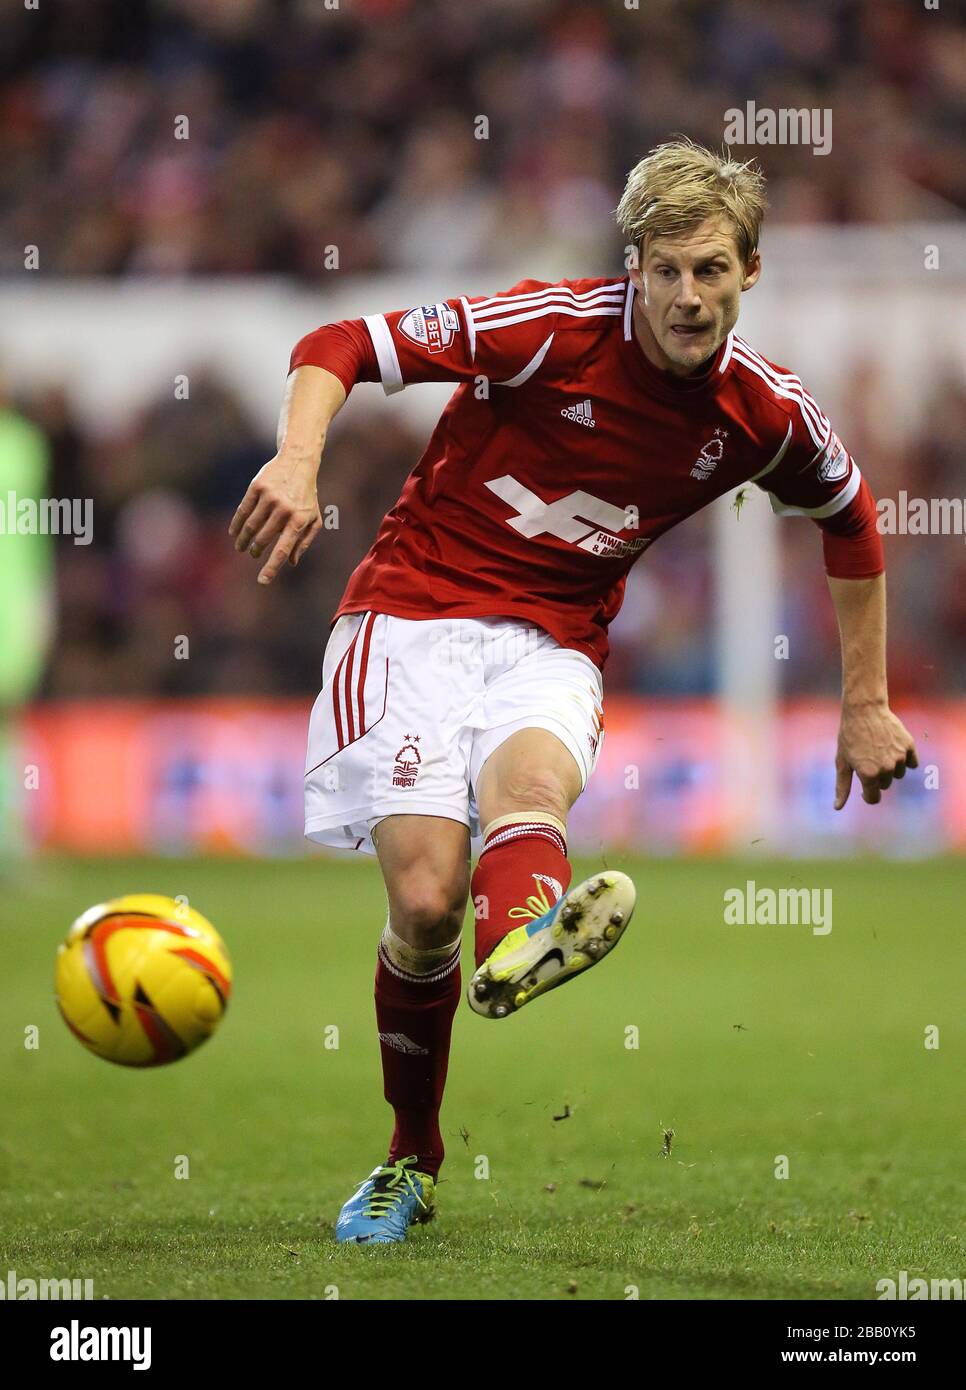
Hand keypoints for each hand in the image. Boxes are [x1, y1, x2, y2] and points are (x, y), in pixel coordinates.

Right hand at [229, 451, 322, 583]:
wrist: (299, 462)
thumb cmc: (307, 496)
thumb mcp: (313, 518)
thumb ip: (304, 541)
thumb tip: (291, 562)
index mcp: (299, 520)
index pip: (283, 549)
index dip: (271, 567)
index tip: (262, 581)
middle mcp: (284, 509)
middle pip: (262, 539)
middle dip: (256, 550)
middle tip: (254, 554)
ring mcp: (270, 497)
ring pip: (250, 526)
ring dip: (243, 540)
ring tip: (241, 547)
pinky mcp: (257, 487)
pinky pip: (243, 510)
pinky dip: (236, 524)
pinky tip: (234, 533)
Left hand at [834, 701, 917, 808]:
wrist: (864, 709)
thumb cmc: (849, 736)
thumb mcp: (842, 762)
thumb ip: (842, 786)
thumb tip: (837, 808)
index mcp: (868, 775)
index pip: (873, 798)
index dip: (867, 793)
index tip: (863, 783)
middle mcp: (885, 768)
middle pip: (885, 785)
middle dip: (877, 776)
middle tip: (867, 757)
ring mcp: (899, 757)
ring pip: (897, 774)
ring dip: (890, 767)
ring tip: (878, 750)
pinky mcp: (909, 746)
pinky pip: (911, 763)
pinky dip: (905, 758)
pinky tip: (892, 747)